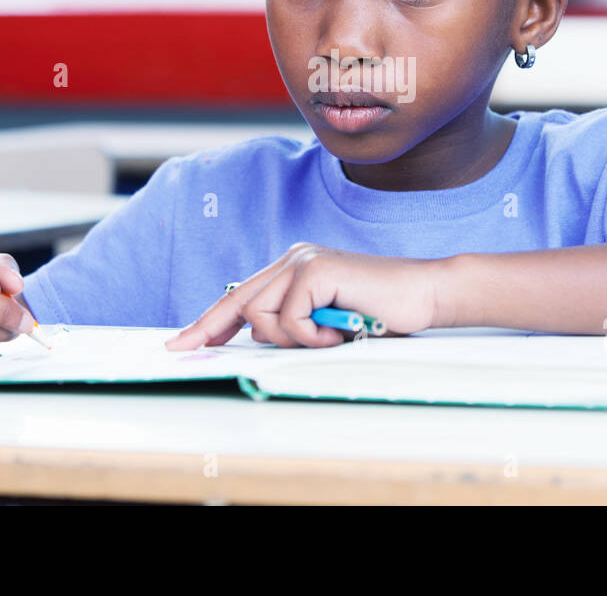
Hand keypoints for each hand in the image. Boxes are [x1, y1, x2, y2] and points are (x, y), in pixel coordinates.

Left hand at [164, 242, 445, 349]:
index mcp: (294, 269)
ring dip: (294, 340)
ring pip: (262, 316)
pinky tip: (340, 330)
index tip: (182, 344)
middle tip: (199, 347)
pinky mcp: (315, 269)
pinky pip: (290, 319)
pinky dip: (313, 336)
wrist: (425, 297)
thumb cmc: (382, 315)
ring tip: (331, 336)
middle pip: (238, 303)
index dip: (209, 323)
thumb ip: (294, 325)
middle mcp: (293, 259)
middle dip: (216, 330)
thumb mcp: (327, 324)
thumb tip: (253, 340)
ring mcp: (302, 260)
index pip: (242, 298)